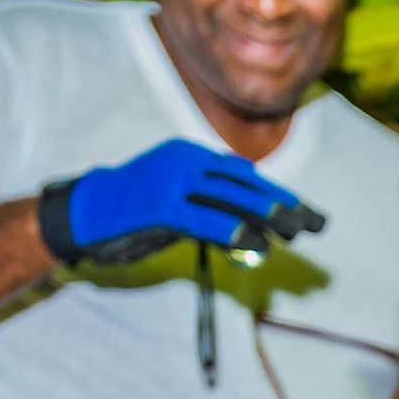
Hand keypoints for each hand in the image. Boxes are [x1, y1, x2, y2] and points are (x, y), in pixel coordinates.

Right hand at [37, 138, 325, 266]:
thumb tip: (254, 228)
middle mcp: (186, 159)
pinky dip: (232, 231)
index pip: (245, 176)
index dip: (279, 195)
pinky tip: (255, 244)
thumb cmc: (132, 213)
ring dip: (268, 215)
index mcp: (191, 155)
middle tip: (316, 224)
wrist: (81, 213)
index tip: (308, 214)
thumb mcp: (179, 203)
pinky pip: (204, 219)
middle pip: (246, 184)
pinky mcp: (159, 205)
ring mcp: (172, 179)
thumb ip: (213, 208)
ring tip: (297, 232)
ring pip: (231, 197)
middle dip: (283, 204)